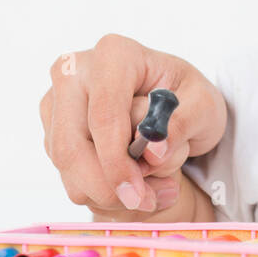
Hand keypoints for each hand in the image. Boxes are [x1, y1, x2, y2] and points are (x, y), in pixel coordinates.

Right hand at [39, 34, 226, 220]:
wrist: (170, 104)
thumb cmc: (187, 98)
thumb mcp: (205, 105)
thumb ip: (183, 124)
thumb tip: (153, 152)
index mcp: (115, 54)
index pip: (104, 115)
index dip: (117, 162)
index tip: (139, 194)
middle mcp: (76, 72)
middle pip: (73, 147)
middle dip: (108, 187)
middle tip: (146, 202)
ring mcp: (57, 101)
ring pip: (67, 167)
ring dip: (108, 193)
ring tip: (154, 190)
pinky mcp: (53, 128)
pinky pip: (68, 175)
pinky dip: (101, 191)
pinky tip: (134, 185)